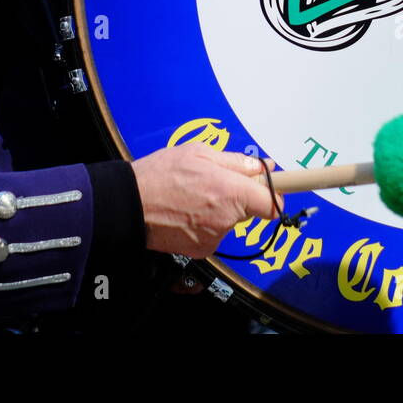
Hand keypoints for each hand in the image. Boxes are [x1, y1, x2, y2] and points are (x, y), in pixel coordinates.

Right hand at [131, 142, 280, 257]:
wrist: (129, 205)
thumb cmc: (161, 175)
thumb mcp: (199, 152)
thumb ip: (236, 162)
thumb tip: (261, 167)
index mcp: (231, 191)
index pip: (272, 204)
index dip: (274, 195)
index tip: (273, 188)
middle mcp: (226, 219)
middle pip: (248, 209)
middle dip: (237, 195)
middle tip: (213, 182)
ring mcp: (214, 237)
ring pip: (228, 220)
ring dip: (218, 209)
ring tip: (192, 196)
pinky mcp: (202, 249)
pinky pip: (213, 232)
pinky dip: (204, 223)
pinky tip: (185, 211)